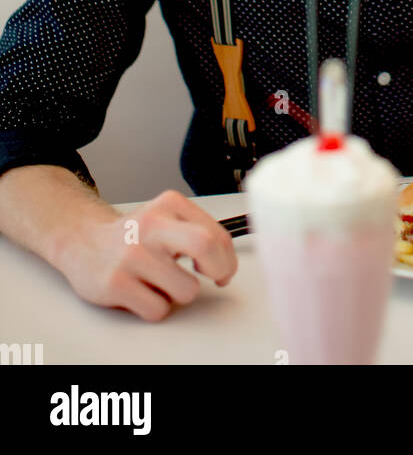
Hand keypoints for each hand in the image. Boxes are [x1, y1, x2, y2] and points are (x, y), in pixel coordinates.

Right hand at [56, 189, 237, 320]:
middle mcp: (150, 225)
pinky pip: (158, 309)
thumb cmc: (135, 235)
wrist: (84, 241)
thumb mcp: (168, 217)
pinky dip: (156, 307)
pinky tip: (143, 291)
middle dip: (219, 269)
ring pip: (186, 289)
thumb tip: (227, 260)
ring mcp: (132, 255)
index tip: (223, 269)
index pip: (216, 234)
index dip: (228, 259)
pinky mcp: (115, 283)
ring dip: (180, 293)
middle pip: (205, 246)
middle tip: (214, 278)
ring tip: (162, 281)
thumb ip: (198, 230)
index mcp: (169, 204)